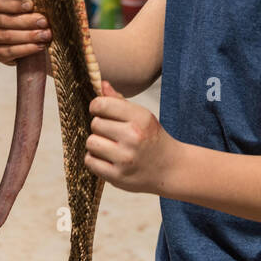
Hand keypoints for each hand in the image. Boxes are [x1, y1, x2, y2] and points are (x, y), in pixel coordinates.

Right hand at [0, 0, 51, 64]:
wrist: (22, 28)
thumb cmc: (26, 9)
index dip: (14, 4)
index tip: (31, 5)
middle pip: (4, 21)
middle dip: (26, 22)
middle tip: (45, 22)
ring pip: (5, 37)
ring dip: (28, 37)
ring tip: (45, 35)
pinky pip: (7, 53)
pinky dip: (24, 50)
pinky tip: (38, 46)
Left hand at [85, 79, 176, 193]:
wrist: (170, 168)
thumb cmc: (153, 139)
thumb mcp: (142, 116)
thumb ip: (119, 101)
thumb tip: (101, 84)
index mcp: (140, 118)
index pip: (102, 104)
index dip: (96, 106)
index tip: (100, 111)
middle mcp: (133, 137)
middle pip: (95, 124)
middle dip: (100, 127)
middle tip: (112, 133)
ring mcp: (125, 158)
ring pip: (91, 143)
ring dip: (96, 144)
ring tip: (109, 146)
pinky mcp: (118, 176)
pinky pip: (90, 161)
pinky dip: (94, 160)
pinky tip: (107, 159)